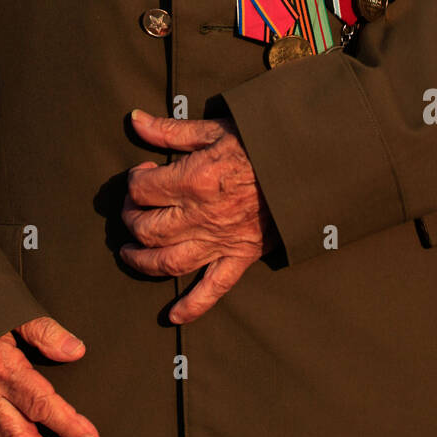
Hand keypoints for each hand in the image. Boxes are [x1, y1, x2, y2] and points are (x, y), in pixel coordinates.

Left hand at [120, 110, 279, 322]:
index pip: (143, 190)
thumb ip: (171, 130)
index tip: (142, 175)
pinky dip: (193, 306)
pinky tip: (173, 315)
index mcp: (195, 179)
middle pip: (147, 228)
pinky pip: (214, 289)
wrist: (305, 164)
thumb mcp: (214, 129)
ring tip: (131, 252)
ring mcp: (221, 240)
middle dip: (131, 219)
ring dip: (142, 261)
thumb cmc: (258, 142)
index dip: (134, 182)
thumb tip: (135, 121)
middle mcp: (203, 215)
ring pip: (168, 263)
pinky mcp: (241, 256)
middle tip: (132, 209)